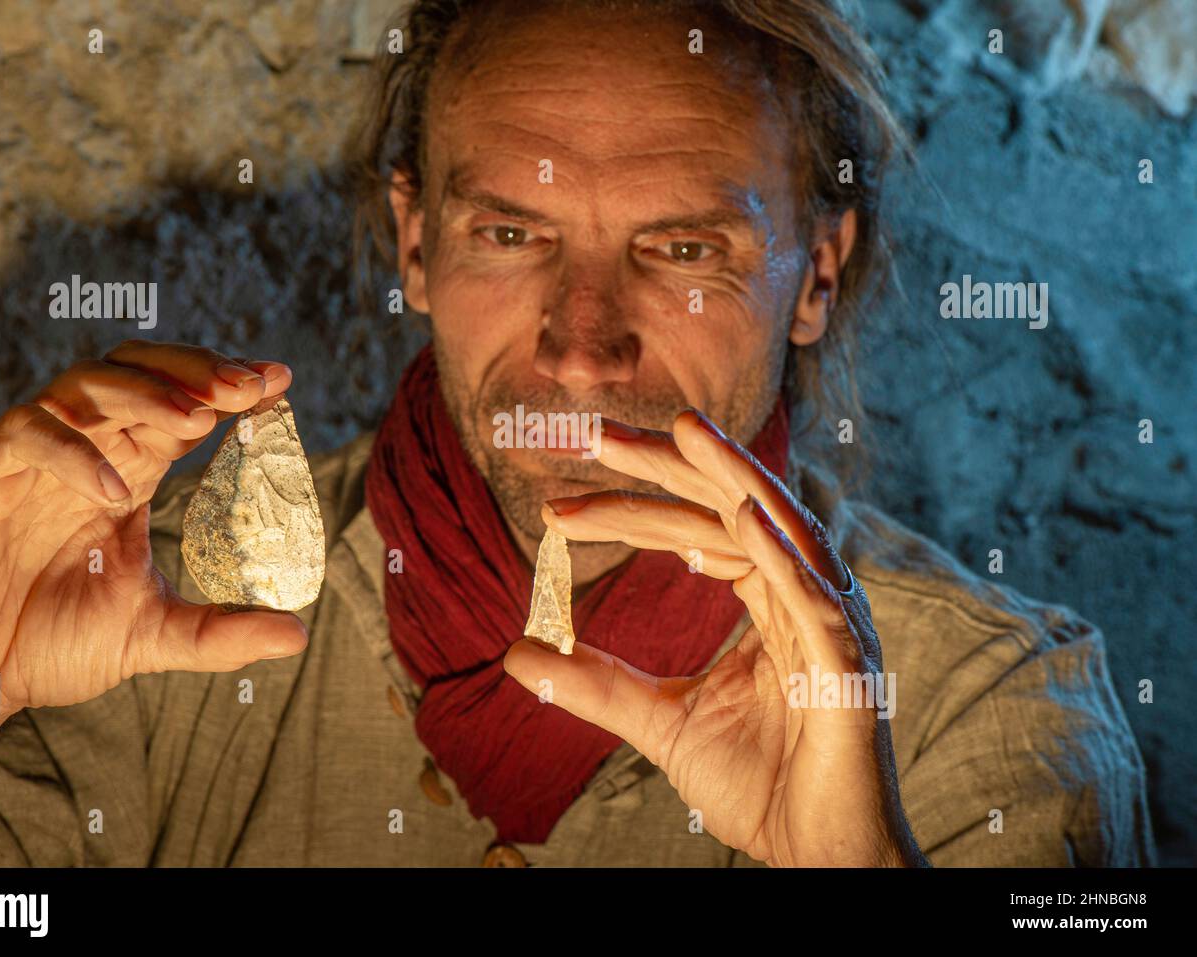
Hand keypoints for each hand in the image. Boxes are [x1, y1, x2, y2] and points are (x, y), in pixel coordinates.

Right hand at [0, 340, 308, 728]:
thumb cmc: (53, 647)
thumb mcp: (153, 635)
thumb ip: (222, 632)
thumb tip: (298, 635)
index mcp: (126, 471)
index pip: (180, 406)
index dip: (226, 388)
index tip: (280, 381)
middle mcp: (82, 450)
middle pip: (138, 373)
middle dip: (197, 372)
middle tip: (248, 386)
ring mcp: (28, 456)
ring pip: (85, 385)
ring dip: (145, 392)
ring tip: (197, 417)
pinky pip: (25, 434)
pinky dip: (73, 452)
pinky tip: (114, 489)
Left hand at [502, 408, 926, 866]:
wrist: (815, 853)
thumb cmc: (758, 782)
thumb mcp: (659, 719)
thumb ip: (597, 680)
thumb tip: (517, 650)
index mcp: (768, 598)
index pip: (695, 532)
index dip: (628, 512)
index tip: (556, 508)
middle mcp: (801, 594)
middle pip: (733, 508)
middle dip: (669, 466)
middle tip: (597, 434)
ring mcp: (830, 623)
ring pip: (782, 529)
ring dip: (732, 475)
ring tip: (681, 431)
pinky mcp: (848, 664)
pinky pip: (815, 597)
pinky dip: (783, 552)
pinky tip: (743, 514)